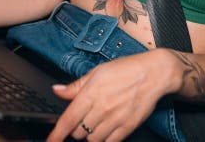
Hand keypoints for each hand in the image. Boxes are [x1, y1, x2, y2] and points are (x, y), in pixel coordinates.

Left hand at [46, 49, 176, 141]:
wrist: (154, 74)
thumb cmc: (126, 69)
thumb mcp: (97, 71)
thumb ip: (76, 86)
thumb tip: (57, 91)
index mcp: (92, 92)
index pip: (68, 119)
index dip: (56, 134)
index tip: (50, 141)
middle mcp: (102, 107)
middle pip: (78, 132)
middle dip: (75, 129)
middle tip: (81, 119)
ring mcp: (116, 119)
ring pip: (92, 140)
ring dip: (89, 135)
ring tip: (95, 123)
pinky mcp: (128, 127)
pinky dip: (103, 140)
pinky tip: (105, 130)